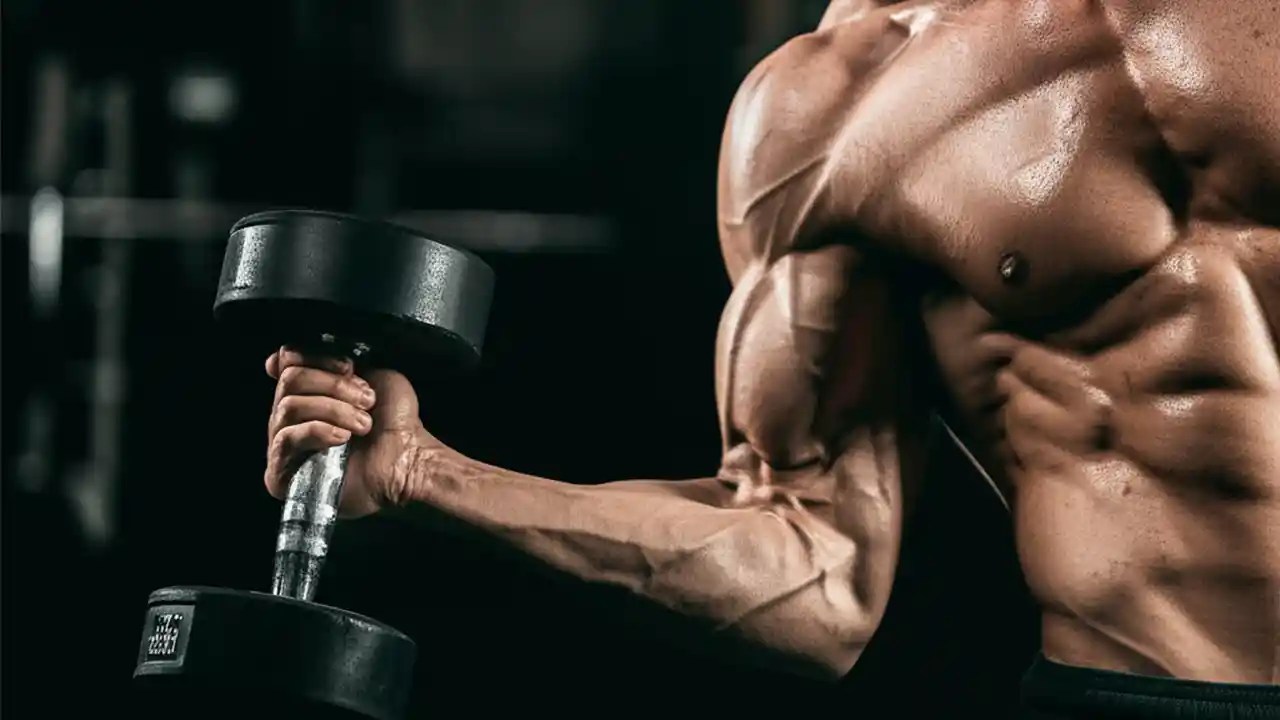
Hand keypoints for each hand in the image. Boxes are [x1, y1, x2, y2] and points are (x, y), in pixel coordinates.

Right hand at [264, 346, 426, 517]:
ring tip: (363, 423)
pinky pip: (287, 438)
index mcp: (311, 389)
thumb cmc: (397, 423)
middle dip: (332, 385)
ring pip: (289, 406)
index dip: (315, 357)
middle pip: (289, 379)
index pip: (288, 359)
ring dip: (333, 410)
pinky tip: (343, 437)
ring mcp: (286, 442)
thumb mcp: (378, 375)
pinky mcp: (283, 470)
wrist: (406, 464)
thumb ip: (345, 358)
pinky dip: (319, 431)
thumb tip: (312, 349)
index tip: (348, 367)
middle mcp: (293, 414)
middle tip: (366, 400)